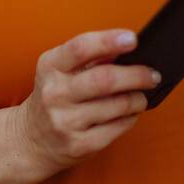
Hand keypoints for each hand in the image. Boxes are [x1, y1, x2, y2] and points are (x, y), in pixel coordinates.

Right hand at [13, 29, 160, 173]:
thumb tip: (126, 45)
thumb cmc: (55, 97)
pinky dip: (130, 118)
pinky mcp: (78, 145)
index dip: (109, 41)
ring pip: (117, 105)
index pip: (81, 48)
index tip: (132, 39)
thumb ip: (90, 56)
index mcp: (50, 67)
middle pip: (105, 79)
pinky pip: (117, 128)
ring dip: (137, 99)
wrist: (30, 139)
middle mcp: (54, 94)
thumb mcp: (60, 70)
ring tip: (140, 96)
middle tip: (152, 75)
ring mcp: (65, 122)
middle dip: (136, 75)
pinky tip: (128, 114)